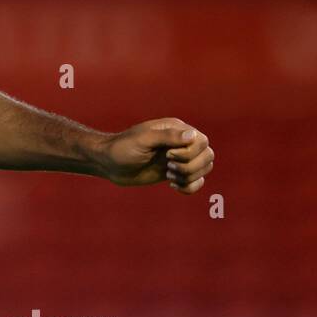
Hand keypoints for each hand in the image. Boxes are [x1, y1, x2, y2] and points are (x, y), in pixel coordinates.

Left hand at [99, 118, 213, 193]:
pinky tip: (173, 186)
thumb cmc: (122, 148)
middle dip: (190, 167)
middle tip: (167, 167)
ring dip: (189, 177)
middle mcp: (181, 143)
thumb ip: (167, 137)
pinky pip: (196, 182)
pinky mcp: (175, 173)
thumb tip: (192, 135)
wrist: (109, 164)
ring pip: (204, 169)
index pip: (202, 142)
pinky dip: (190, 187)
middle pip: (208, 156)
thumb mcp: (143, 140)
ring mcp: (179, 158)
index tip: (167, 155)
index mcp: (176, 130)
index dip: (190, 153)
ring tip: (168, 175)